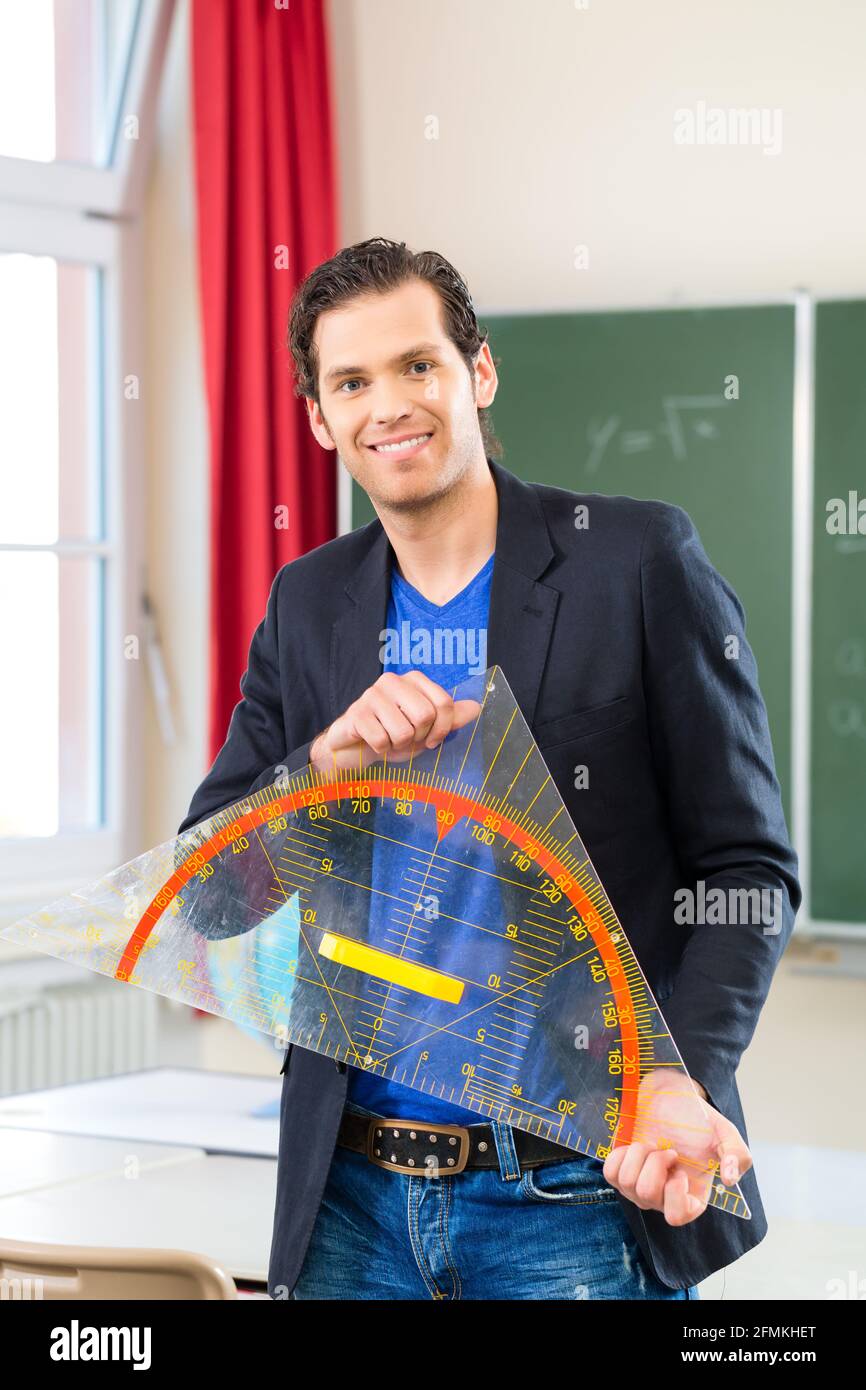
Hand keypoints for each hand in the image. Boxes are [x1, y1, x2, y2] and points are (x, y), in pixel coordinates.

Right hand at [309, 670, 481, 772]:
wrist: (356, 746)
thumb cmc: (393, 734)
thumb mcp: (427, 729)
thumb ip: (450, 718)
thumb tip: (477, 707)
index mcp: (414, 680)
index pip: (444, 703)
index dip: (442, 729)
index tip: (433, 739)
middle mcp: (393, 680)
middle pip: (425, 716)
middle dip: (419, 737)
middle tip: (407, 739)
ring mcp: (372, 695)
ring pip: (403, 731)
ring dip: (398, 745)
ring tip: (389, 740)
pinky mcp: (356, 713)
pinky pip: (381, 740)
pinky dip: (381, 749)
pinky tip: (374, 742)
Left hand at [602, 1068, 751, 1225]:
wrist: (669, 1098)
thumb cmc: (697, 1119)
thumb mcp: (724, 1132)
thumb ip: (736, 1154)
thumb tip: (730, 1179)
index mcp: (691, 1196)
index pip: (677, 1218)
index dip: (674, 1194)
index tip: (680, 1168)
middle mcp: (664, 1198)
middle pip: (646, 1195)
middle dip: (655, 1162)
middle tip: (667, 1148)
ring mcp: (639, 1188)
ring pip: (627, 1183)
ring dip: (640, 1154)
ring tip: (653, 1145)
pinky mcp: (621, 1173)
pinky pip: (610, 1174)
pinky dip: (621, 1155)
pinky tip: (635, 1146)